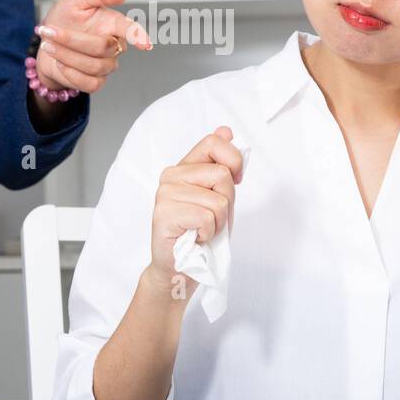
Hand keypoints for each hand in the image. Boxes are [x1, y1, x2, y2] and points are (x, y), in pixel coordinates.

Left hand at [35, 0, 152, 94]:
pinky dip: (70, 74)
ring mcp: (106, 65)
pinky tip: (60, 64)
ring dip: (66, 56)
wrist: (46, 42)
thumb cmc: (65, 18)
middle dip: (71, 40)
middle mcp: (113, 45)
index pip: (129, 29)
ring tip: (49, 46)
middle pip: (102, 47)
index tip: (145, 44)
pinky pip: (89, 83)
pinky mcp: (96, 82)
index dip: (138, 36)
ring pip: (94, 66)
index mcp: (112, 23)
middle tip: (49, 31)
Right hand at [148, 126, 244, 290]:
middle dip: (227, 201)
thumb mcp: (220, 196)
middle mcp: (171, 175)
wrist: (181, 269)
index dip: (234, 160)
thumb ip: (222, 166)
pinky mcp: (164, 214)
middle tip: (212, 218)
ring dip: (218, 222)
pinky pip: (206, 217)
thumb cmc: (201, 234)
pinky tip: (195, 238)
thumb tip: (226, 130)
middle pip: (221, 174)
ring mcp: (165, 194)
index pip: (213, 142)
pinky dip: (208, 233)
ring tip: (202, 230)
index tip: (235, 180)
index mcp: (184, 167)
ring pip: (217, 200)